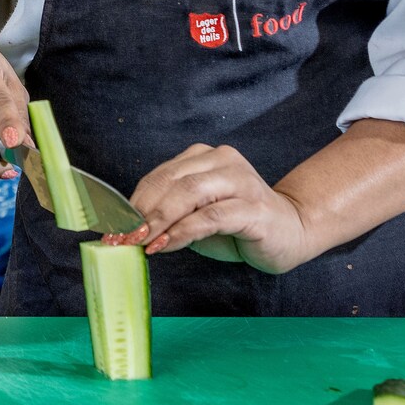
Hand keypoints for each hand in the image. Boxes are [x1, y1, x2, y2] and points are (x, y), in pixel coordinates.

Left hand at [122, 145, 319, 273]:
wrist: (291, 232)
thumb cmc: (239, 226)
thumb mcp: (197, 217)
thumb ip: (170, 216)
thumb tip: (130, 231)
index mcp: (206, 157)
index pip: (159, 176)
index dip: (132, 203)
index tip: (114, 229)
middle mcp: (223, 161)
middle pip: (171, 182)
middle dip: (141, 213)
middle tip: (122, 239)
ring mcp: (241, 181)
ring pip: (188, 194)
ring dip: (159, 221)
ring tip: (140, 243)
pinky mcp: (253, 207)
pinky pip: (210, 217)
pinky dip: (182, 232)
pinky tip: (165, 246)